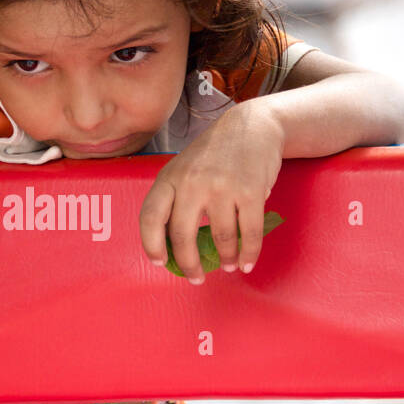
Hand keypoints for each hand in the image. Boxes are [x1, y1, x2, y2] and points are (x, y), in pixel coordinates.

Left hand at [139, 99, 284, 281]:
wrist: (253, 126)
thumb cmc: (214, 154)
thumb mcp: (184, 168)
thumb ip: (175, 199)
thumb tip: (171, 245)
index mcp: (170, 177)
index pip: (150, 217)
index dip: (152, 245)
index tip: (160, 262)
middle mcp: (192, 182)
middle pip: (182, 235)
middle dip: (189, 264)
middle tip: (195, 277)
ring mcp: (222, 187)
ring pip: (220, 238)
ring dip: (224, 259)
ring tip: (227, 266)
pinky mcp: (250, 192)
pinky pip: (248, 234)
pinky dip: (248, 254)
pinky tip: (246, 262)